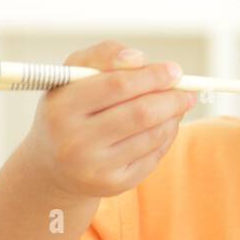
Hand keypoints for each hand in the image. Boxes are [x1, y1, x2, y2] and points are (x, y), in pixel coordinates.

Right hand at [19, 40, 196, 200]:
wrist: (52, 164)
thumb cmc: (69, 107)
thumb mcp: (73, 75)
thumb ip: (104, 55)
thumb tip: (139, 58)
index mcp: (61, 108)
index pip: (118, 85)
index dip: (152, 76)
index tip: (175, 70)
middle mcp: (74, 141)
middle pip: (140, 113)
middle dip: (171, 98)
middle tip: (187, 90)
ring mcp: (94, 167)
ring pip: (152, 135)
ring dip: (173, 116)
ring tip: (178, 105)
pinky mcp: (113, 184)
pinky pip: (153, 155)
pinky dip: (166, 136)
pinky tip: (165, 125)